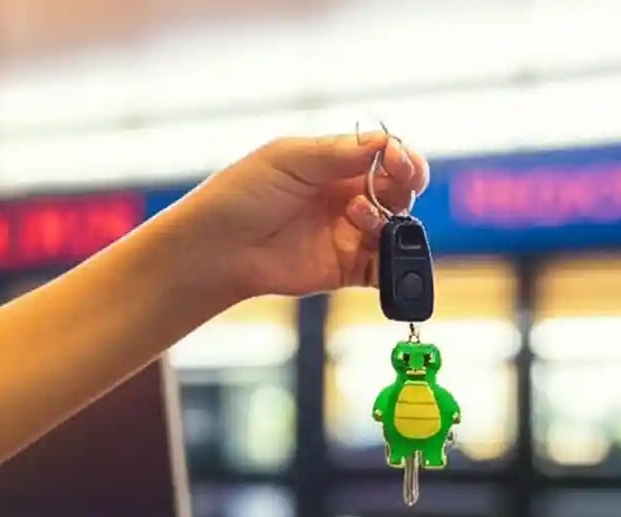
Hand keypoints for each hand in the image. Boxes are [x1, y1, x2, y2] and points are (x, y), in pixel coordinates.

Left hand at [161, 131, 429, 300]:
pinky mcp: (347, 269)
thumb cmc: (240, 195)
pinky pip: (385, 269)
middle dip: (404, 187)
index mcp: (336, 163)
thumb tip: (387, 142)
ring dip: (392, 222)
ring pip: (398, 228)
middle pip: (401, 190)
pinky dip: (397, 266)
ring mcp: (349, 234)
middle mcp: (347, 196)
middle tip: (391, 189)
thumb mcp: (289, 160)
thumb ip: (340, 153)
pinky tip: (385, 255)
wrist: (215, 249)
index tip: (397, 161)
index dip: (402, 157)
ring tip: (356, 217)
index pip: (387, 155)